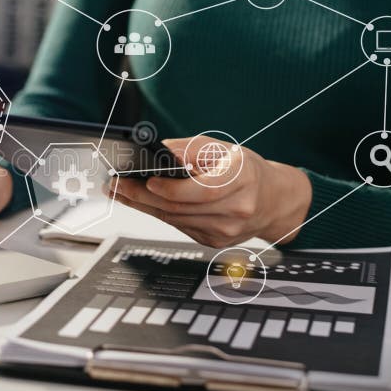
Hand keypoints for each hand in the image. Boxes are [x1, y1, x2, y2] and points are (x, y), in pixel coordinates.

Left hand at [111, 136, 311, 248]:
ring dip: (142, 205)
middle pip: (180, 207)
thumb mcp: (225, 149)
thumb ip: (191, 148)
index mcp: (241, 180)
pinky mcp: (212, 241)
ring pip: (173, 218)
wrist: (273, 202)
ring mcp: (224, 231)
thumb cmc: (248, 171)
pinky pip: (177, 225)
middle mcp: (235, 210)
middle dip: (142, 195)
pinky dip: (157, 213)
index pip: (201, 191)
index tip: (147, 180)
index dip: (172, 188)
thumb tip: (159, 150)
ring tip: (119, 191)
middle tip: (117, 184)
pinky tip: (140, 202)